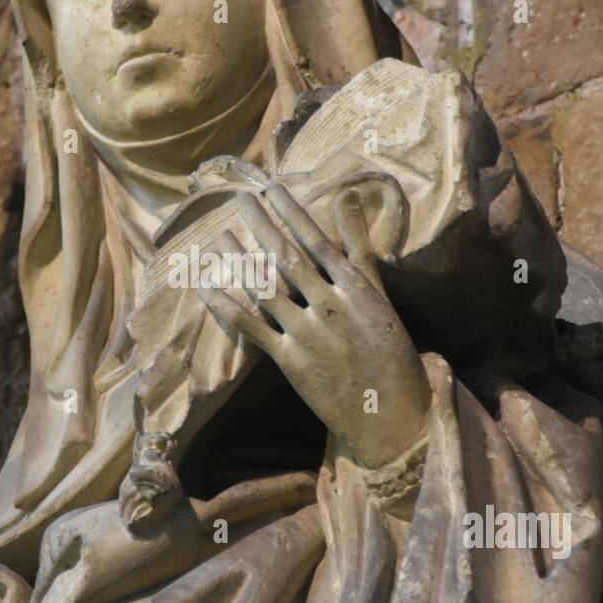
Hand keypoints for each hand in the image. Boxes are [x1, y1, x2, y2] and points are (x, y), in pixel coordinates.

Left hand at [196, 181, 431, 470]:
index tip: (271, 187)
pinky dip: (227, 306)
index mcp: (356, 288)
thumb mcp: (382, 297)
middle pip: (288, 257)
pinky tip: (208, 287)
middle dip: (261, 225)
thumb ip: (361, 248)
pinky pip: (252, 328)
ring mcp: (308, 333)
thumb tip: (349, 198)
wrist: (394, 415)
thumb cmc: (393, 355)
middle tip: (239, 199)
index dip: (292, 212)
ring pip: (265, 287)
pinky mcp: (291, 361)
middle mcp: (330, 305)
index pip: (318, 240)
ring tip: (218, 236)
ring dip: (239, 260)